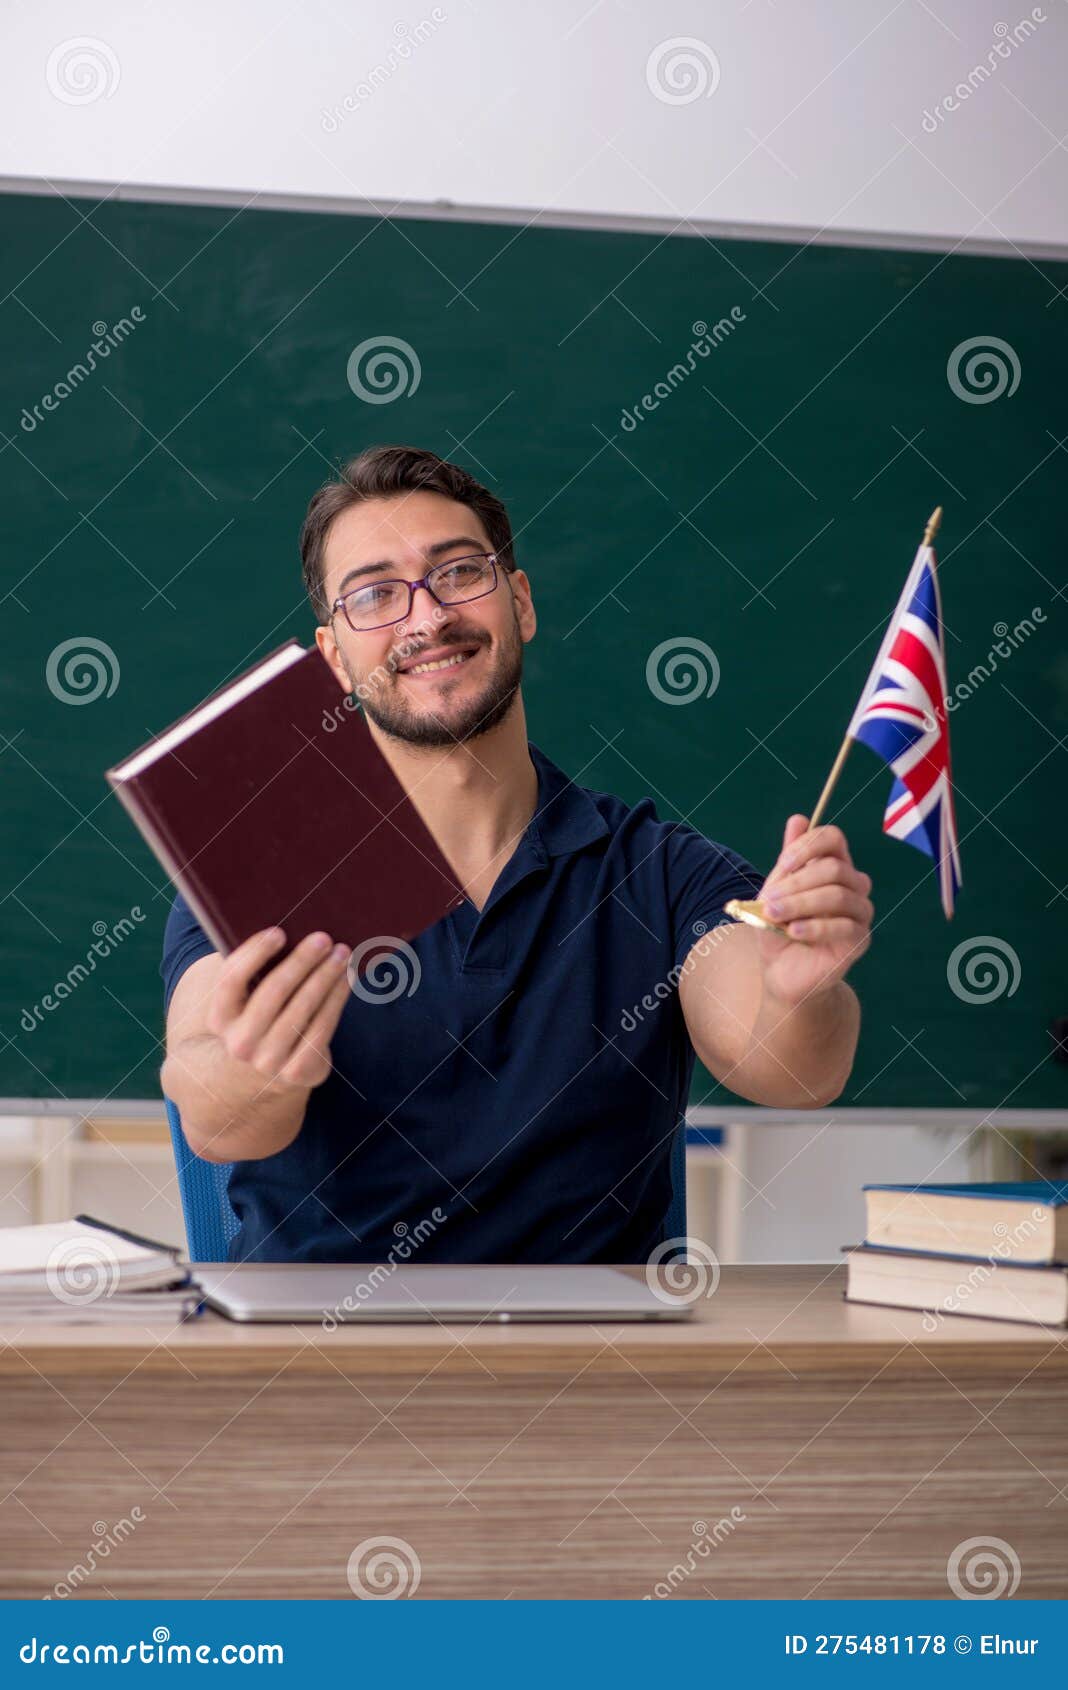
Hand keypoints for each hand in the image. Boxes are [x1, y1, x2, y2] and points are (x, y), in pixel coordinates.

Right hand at [206, 928, 351, 1089]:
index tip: (279, 931)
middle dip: (300, 962)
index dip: (254, 954)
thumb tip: (287, 922)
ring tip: (342, 953)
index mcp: (219, 1018)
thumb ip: (254, 969)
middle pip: (272, 993)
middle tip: (323, 938)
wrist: (265, 1073)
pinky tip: (346, 979)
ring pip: (301, 1010)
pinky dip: (337, 999)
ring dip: (325, 977)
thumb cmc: (261, 1016)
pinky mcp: (297, 1071)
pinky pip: (321, 1028)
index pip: (231, 980)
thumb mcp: (247, 999)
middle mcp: (239, 1043)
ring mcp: (268, 1061)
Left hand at [754, 815, 872, 1007]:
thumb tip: (798, 818)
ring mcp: (860, 912)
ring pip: (838, 895)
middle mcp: (853, 885)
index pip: (834, 838)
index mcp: (833, 866)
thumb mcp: (774, 891)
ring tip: (774, 915)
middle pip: (835, 868)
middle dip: (797, 882)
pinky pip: (845, 926)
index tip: (783, 864)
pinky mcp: (860, 939)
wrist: (781, 971)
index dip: (809, 845)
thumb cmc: (777, 927)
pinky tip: (793, 932)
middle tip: (769, 900)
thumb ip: (788, 860)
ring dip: (801, 904)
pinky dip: (814, 927)